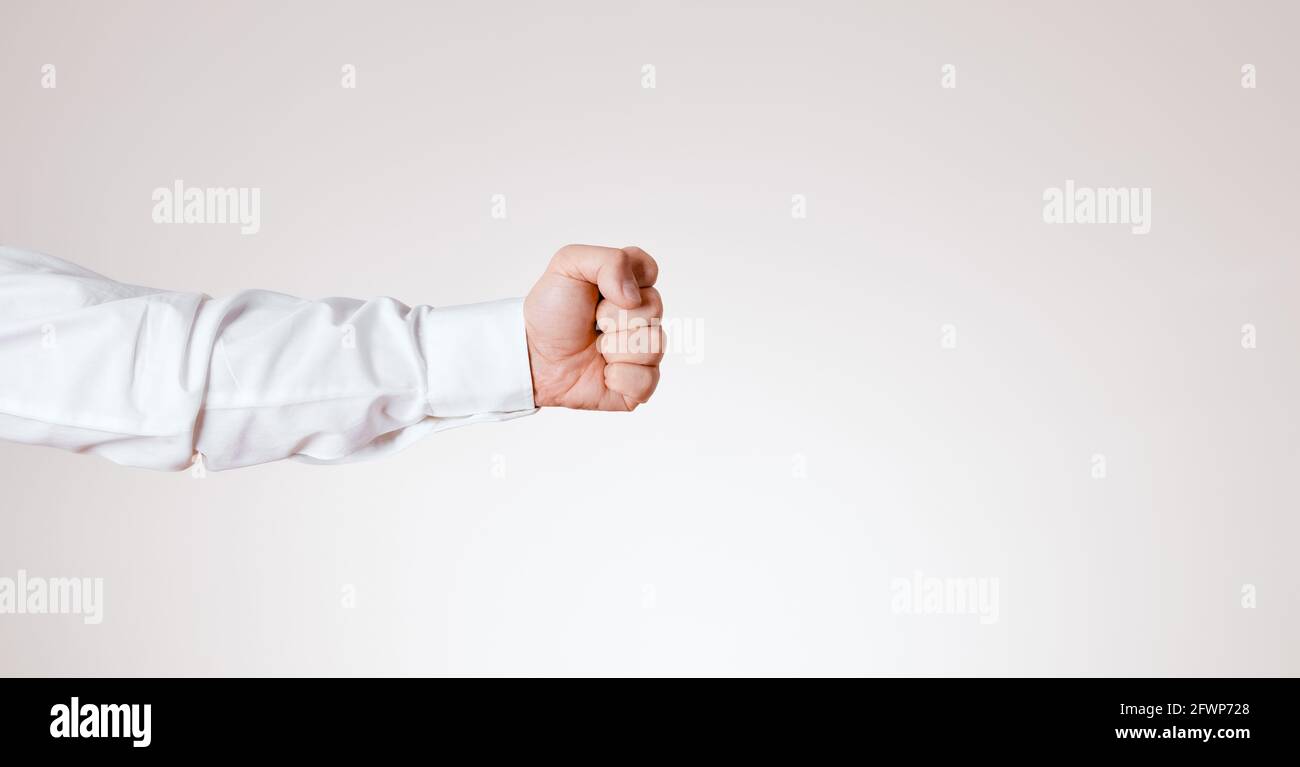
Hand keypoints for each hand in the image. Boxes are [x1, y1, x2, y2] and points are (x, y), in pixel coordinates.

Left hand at [524, 244, 663, 410]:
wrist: (533, 356)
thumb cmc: (551, 313)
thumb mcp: (568, 265)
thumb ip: (609, 261)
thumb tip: (634, 297)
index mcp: (628, 285)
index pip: (649, 271)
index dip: (624, 280)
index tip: (598, 290)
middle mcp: (641, 317)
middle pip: (655, 308)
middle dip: (614, 316)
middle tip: (592, 322)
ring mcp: (643, 351)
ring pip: (654, 344)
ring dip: (615, 347)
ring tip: (596, 349)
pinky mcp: (639, 384)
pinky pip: (648, 379)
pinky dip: (619, 377)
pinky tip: (602, 374)